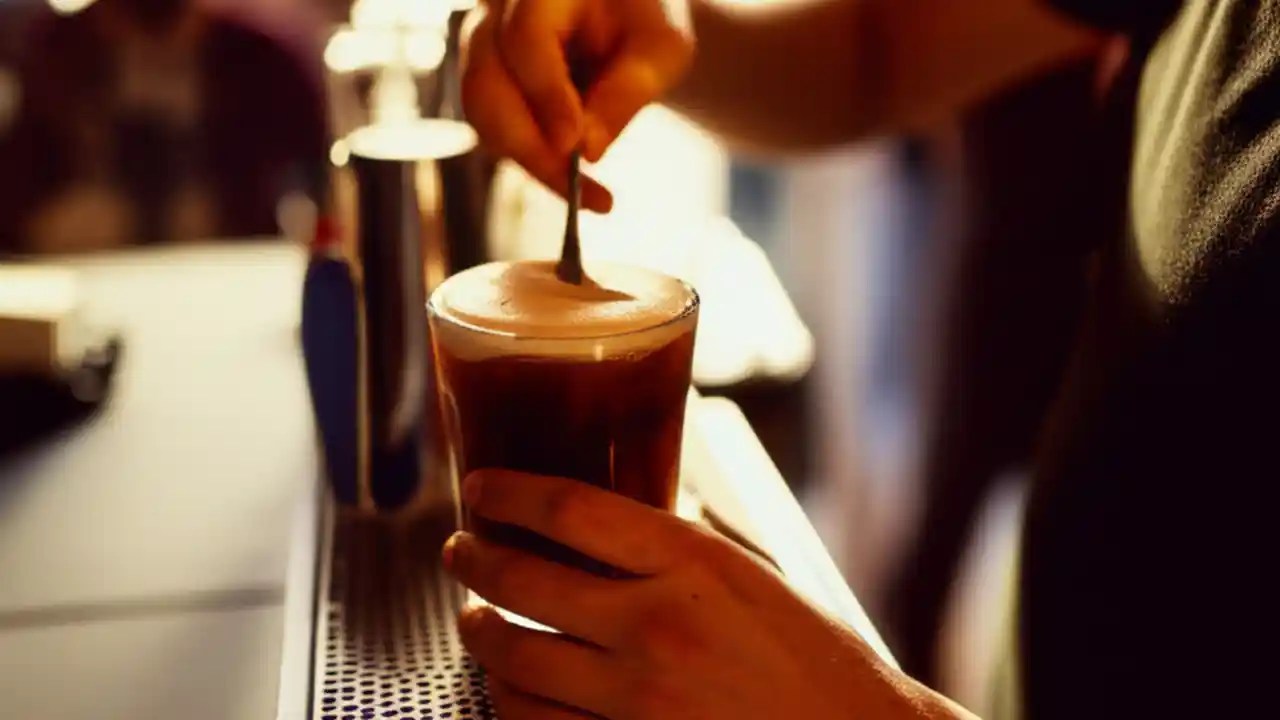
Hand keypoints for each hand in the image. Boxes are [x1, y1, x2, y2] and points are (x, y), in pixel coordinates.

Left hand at [443, 470, 966, 719]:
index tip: (481, 490)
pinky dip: (511, 705)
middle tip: (459, 551)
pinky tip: (512, 689)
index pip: (568, 509)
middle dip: (472, 560)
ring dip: (480, 638)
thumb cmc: (815, 662)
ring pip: (512, 664)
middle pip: (520, 581)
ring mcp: (639, 701)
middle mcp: (657, 626)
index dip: (508, 494)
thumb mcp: (752, 578)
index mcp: (694, 564)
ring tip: (478, 624)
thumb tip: (602, 528)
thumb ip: (678, 553)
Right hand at [461, 0, 694, 211]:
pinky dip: (535, 163)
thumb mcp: (661, 50)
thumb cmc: (647, 25)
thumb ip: (627, 90)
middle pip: (485, 83)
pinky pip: (496, 132)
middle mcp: (496, 10)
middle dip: (531, 146)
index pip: (526, 38)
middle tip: (581, 191)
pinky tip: (581, 189)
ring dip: (534, 163)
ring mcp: (482, 47)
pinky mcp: (485, 84)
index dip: (545, 95)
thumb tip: (587, 149)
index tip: (574, 146)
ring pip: (483, 117)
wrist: (630, 23)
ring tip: (597, 197)